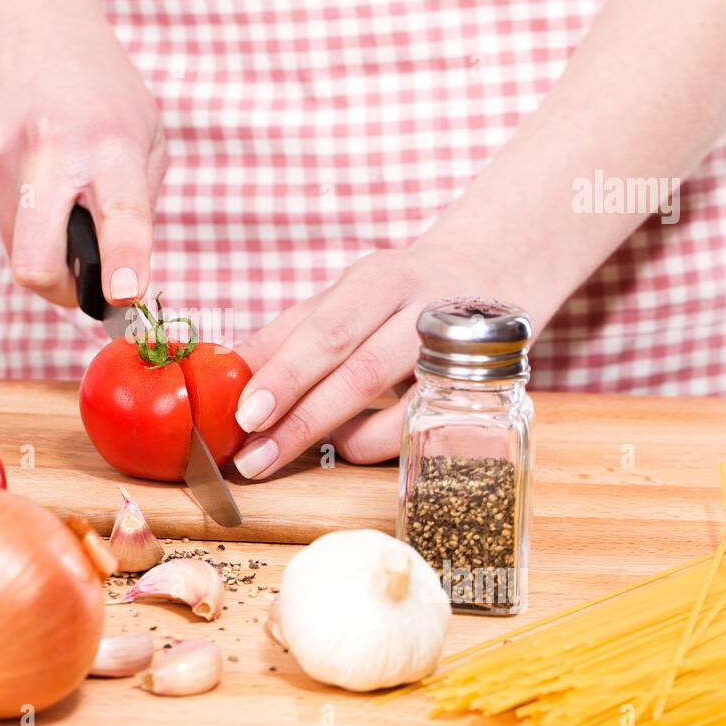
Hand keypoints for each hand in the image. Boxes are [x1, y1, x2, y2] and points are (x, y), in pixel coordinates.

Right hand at [0, 0, 165, 307]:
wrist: (25, 10)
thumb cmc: (96, 83)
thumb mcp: (146, 132)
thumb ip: (139, 204)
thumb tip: (122, 279)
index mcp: (110, 143)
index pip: (120, 216)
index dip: (123, 264)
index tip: (122, 294)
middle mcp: (49, 148)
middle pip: (35, 263)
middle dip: (58, 292)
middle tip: (79, 283)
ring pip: (15, 248)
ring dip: (39, 241)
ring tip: (56, 191)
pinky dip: (14, 205)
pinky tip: (24, 159)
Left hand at [229, 238, 543, 479]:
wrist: (500, 269)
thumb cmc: (403, 291)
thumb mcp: (347, 296)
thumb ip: (290, 333)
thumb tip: (225, 372)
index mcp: (381, 279)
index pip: (328, 328)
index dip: (284, 373)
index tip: (243, 413)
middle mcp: (424, 312)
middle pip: (359, 371)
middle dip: (299, 419)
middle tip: (252, 456)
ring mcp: (458, 356)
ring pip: (393, 412)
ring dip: (334, 438)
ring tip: (284, 450)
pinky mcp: (480, 393)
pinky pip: (418, 432)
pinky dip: (373, 443)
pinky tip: (346, 440)